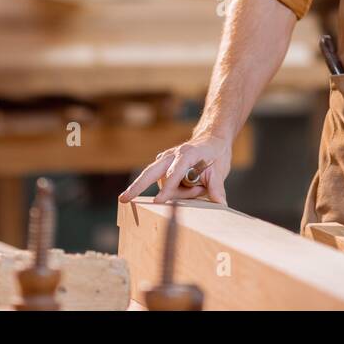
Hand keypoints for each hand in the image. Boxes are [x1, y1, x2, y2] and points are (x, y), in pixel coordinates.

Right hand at [117, 134, 231, 205]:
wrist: (212, 140)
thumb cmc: (215, 155)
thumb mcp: (219, 171)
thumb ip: (216, 187)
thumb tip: (220, 203)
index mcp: (186, 154)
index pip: (175, 173)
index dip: (168, 188)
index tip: (159, 201)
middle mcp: (171, 155)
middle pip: (151, 172)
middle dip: (138, 186)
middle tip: (124, 199)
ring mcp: (165, 160)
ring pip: (162, 183)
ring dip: (178, 192)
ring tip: (199, 187)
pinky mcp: (163, 166)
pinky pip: (163, 183)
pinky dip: (171, 190)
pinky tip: (190, 186)